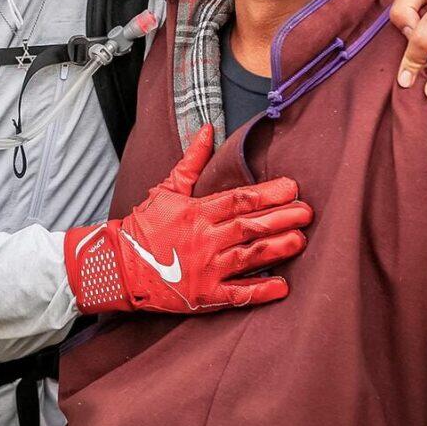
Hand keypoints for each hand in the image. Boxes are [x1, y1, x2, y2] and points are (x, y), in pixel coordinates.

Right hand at [64, 125, 312, 314]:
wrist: (118, 265)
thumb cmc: (145, 225)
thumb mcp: (167, 189)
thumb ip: (192, 161)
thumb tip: (208, 130)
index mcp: (197, 212)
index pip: (239, 199)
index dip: (268, 193)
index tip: (292, 188)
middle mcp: (204, 239)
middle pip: (249, 226)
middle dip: (281, 218)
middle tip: (308, 212)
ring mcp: (205, 269)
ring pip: (249, 257)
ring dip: (277, 248)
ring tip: (301, 240)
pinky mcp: (204, 295)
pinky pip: (237, 294)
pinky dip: (260, 291)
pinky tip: (282, 286)